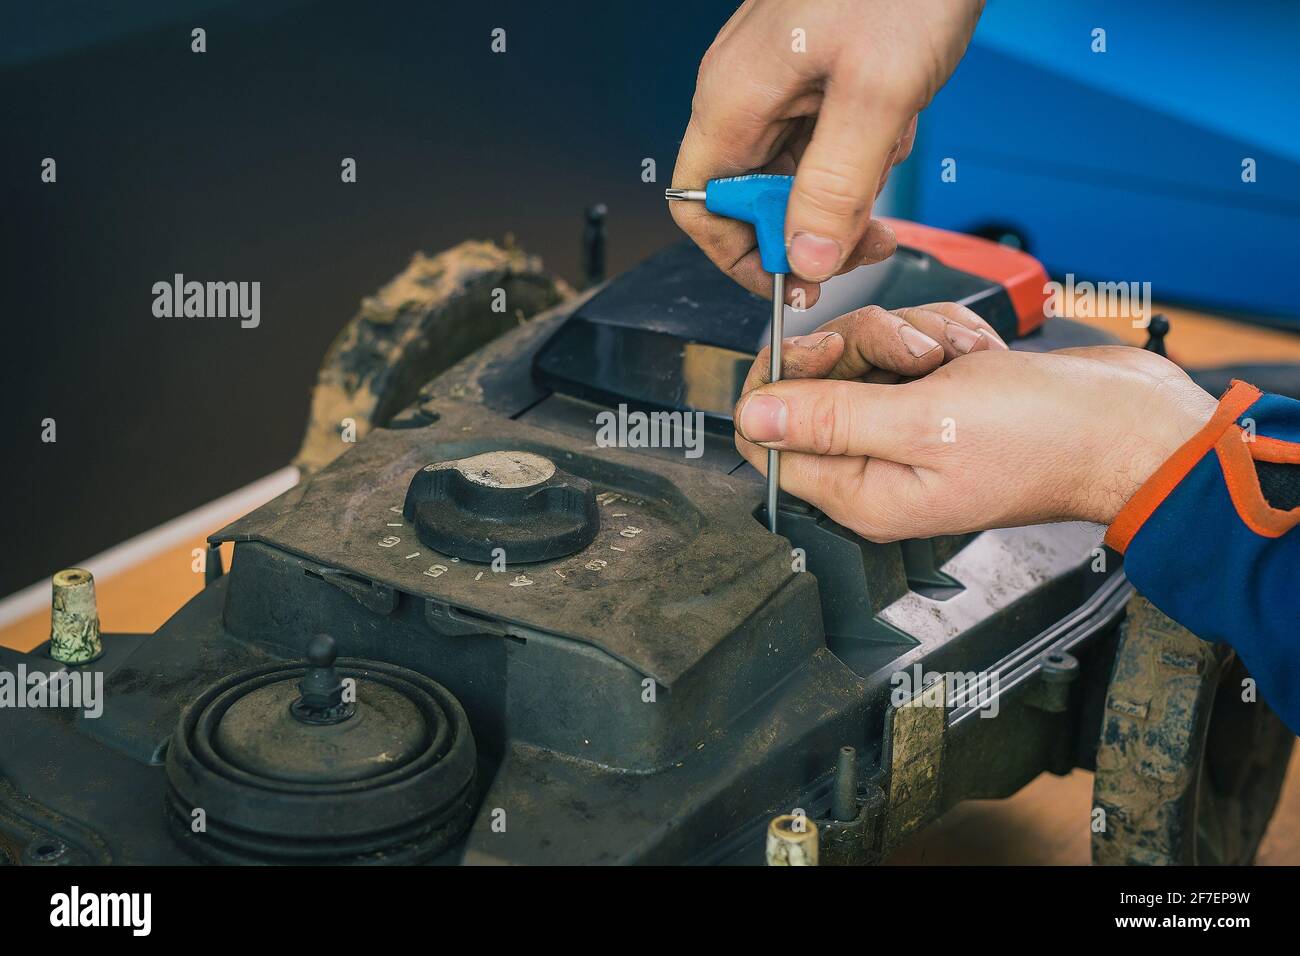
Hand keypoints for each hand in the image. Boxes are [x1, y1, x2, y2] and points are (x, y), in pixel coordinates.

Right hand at [671, 0, 982, 306]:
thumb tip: (806, 261)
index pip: (700, 207)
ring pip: (790, 170)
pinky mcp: (813, 67)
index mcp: (734, 98)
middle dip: (806, 227)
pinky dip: (858, 149)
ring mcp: (778, 77)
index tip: (797, 276)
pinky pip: (820, 135)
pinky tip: (893, 126)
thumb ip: (837, 186)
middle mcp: (743, 91)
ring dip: (841, 188)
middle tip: (863, 240)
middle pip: (748, 196)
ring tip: (887, 159)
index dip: (742, 255)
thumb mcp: (877, 93)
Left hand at [733, 308, 1217, 540]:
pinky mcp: (939, 397)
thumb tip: (754, 418)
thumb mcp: (922, 421)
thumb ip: (829, 419)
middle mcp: (878, 464)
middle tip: (914, 353)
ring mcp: (909, 428)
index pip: (770, 441)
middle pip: (817, 383)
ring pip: (866, 353)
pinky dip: (945, 337)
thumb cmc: (1045, 437)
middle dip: (864, 345)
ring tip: (960, 360)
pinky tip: (978, 356)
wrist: (1129, 422)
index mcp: (862, 491)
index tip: (825, 349)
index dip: (783, 381)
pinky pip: (910, 346)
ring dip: (914, 336)